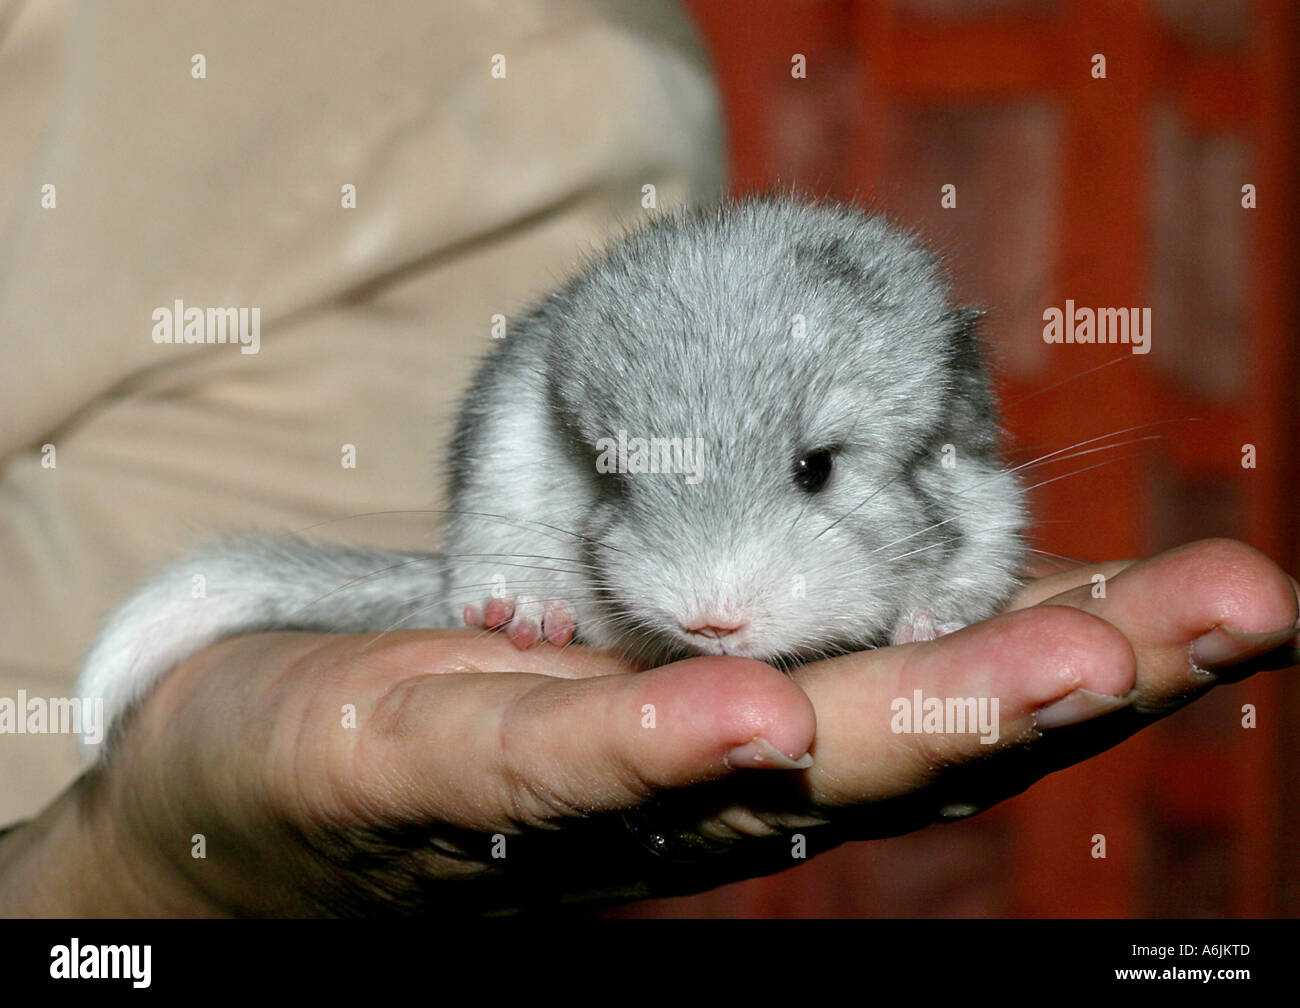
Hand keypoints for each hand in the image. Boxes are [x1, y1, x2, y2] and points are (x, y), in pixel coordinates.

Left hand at [1, 539, 1293, 915]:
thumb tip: (916, 539)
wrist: (251, 783)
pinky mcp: (423, 769)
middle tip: (1216, 625)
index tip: (1242, 598)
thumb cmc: (474, 694)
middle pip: (889, 745)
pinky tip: (749, 719)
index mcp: (752, 744)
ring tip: (1059, 671)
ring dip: (911, 726)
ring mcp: (561, 805)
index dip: (1092, 653)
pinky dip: (649, 745)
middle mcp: (692, 795)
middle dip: (1055, 689)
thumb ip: (762, 607)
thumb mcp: (643, 634)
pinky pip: (543, 766)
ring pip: (758, 773)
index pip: (938, 692)